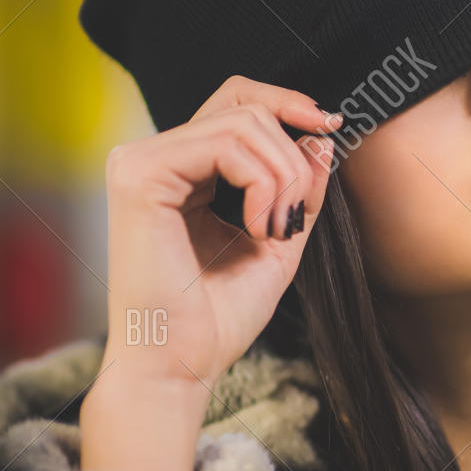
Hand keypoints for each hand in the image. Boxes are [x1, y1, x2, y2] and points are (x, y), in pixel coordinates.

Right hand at [98, 75, 338, 387]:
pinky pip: (227, 144)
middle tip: (292, 219)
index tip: (332, 127)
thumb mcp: (279, 238)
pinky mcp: (139, 175)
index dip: (288, 104)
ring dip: (283, 178)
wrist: (182, 366)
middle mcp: (152, 158)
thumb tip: (320, 134)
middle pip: (245, 105)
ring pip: (243, 123)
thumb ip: (299, 187)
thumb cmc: (219, 317)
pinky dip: (262, 185)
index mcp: (179, 171)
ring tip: (274, 231)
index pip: (237, 104)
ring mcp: (138, 161)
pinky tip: (257, 229)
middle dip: (292, 158)